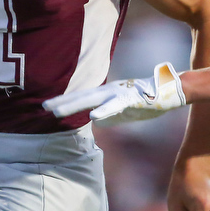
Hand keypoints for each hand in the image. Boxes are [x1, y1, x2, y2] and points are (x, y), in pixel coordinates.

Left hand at [42, 63, 186, 124]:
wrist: (167, 91)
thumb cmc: (145, 100)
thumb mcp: (122, 109)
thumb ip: (108, 114)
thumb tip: (95, 120)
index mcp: (105, 93)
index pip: (80, 97)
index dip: (63, 101)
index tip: (47, 106)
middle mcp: (107, 90)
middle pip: (79, 96)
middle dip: (61, 102)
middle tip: (42, 108)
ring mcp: (117, 94)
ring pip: (91, 100)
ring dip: (72, 105)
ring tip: (56, 112)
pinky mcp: (129, 99)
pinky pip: (114, 106)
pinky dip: (103, 111)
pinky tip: (92, 117)